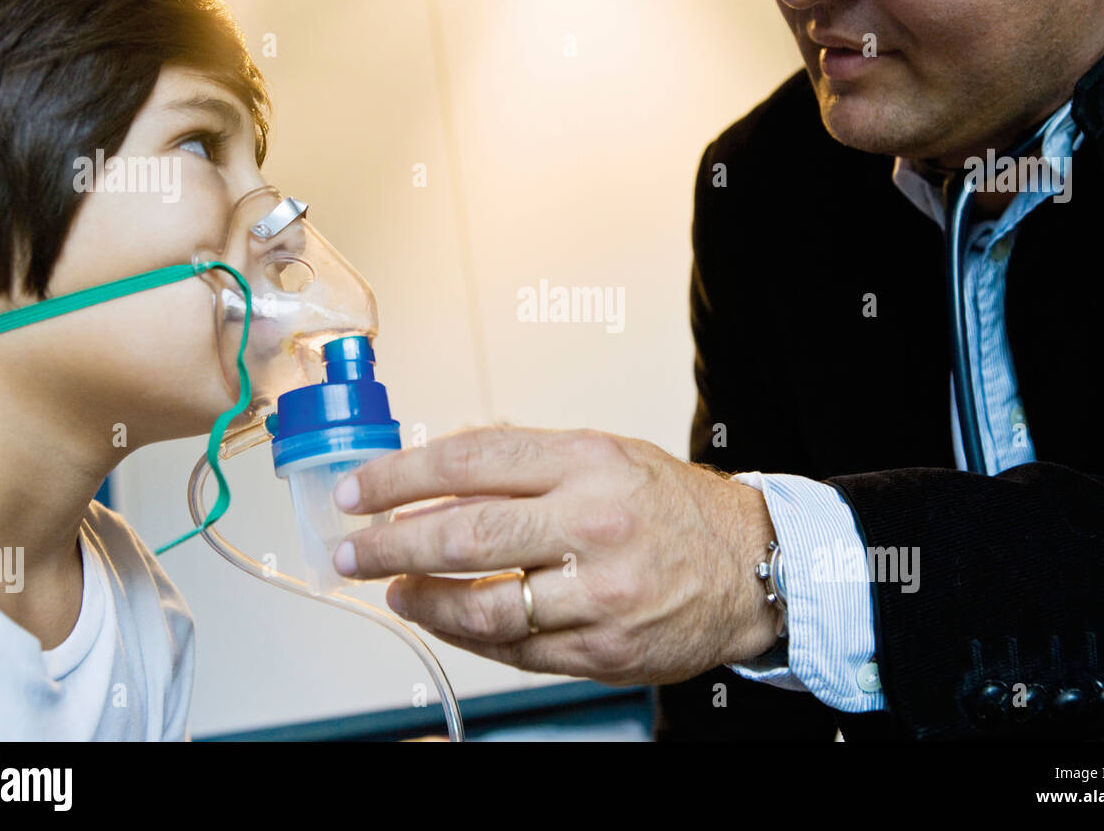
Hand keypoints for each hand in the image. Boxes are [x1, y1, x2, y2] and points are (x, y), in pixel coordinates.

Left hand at [331, 426, 782, 684]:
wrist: (751, 565)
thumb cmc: (674, 507)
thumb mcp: (606, 453)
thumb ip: (526, 458)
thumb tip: (439, 465)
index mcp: (589, 461)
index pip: (469, 461)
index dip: (399, 477)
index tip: (359, 493)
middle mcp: (593, 522)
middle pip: (464, 534)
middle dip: (390, 544)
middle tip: (352, 551)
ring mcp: (600, 592)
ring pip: (483, 603)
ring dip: (423, 600)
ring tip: (396, 591)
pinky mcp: (603, 648)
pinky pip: (515, 649)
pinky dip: (468, 636)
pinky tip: (447, 620)